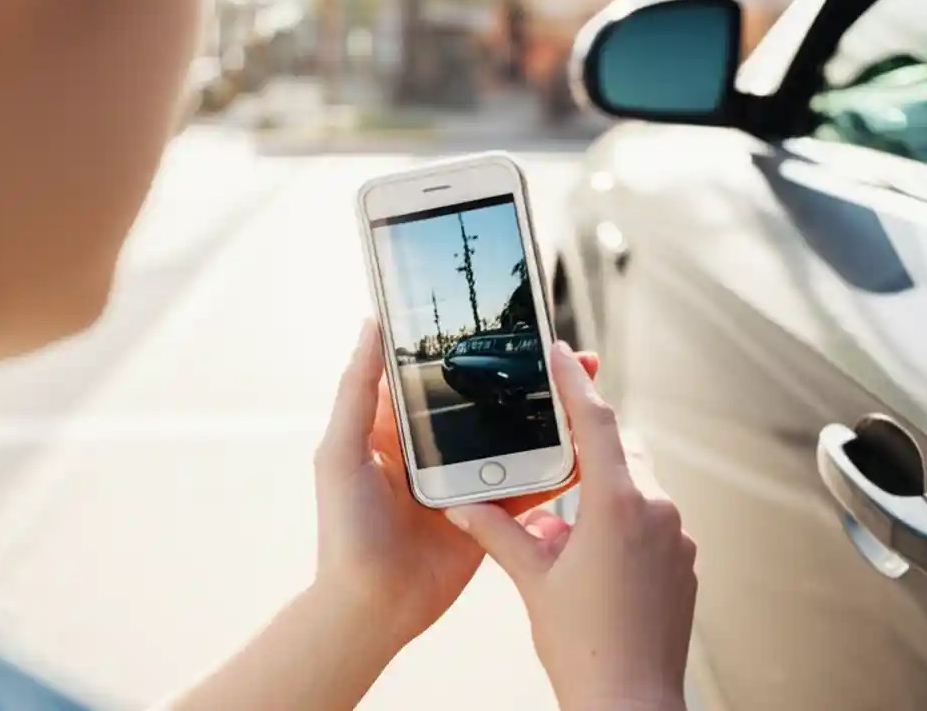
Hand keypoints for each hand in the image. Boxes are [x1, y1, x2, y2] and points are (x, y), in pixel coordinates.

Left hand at [313, 321, 598, 648]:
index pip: (436, 373)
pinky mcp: (490, 511)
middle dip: (523, 376)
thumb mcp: (341, 452)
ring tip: (585, 385)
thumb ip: (357, 390)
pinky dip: (556, 464)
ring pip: (512, 435)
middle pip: (485, 400)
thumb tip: (371, 325)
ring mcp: (465, 479)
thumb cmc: (345, 529)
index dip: (468, 346)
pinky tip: (585, 444)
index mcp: (395, 426)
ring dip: (547, 413)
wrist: (373, 606)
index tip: (504, 319)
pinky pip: (528, 482)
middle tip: (563, 350)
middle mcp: (433, 447)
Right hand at [444, 342, 696, 710]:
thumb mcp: (532, 581)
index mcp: (618, 506)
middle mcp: (656, 512)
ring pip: (636, 490)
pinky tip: (589, 561)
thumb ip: (498, 532)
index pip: (597, 423)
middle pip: (621, 453)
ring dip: (601, 497)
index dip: (577, 383)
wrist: (629, 702)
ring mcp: (676, 538)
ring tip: (561, 535)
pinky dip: (620, 526)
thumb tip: (464, 506)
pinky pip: (652, 523)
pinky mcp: (683, 563)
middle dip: (586, 455)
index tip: (563, 354)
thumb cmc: (584, 646)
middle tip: (549, 470)